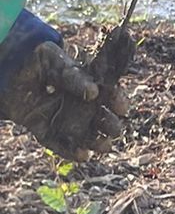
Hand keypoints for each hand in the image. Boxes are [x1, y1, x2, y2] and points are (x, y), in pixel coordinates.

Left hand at [0, 22, 130, 160]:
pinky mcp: (40, 127)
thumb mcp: (53, 59)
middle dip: (109, 124)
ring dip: (96, 140)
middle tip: (114, 129)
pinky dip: (69, 151)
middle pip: (97, 117)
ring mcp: (57, 116)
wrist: (2, 65)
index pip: (104, 93)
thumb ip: (72, 74)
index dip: (115, 100)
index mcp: (81, 82)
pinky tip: (83, 155)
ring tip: (104, 145)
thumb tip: (93, 92)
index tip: (122, 107)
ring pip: (82, 133)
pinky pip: (56, 142)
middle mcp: (72, 101)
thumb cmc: (30, 58)